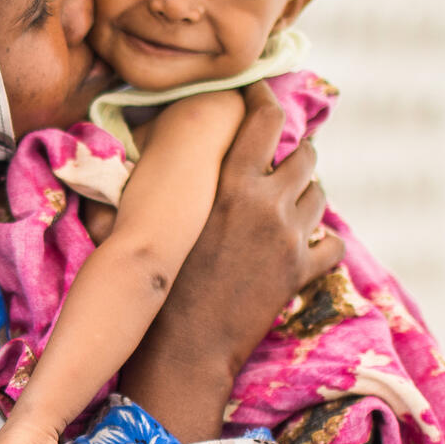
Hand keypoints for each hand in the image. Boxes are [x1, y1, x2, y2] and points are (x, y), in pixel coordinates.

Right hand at [120, 81, 344, 441]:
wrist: (184, 349)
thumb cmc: (157, 288)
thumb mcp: (156, 229)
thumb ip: (150, 191)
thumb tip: (114, 165)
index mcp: (230, 187)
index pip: (264, 122)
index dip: (264, 99)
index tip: (258, 94)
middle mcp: (268, 205)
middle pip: (305, 156)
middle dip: (294, 152)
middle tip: (279, 157)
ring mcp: (290, 239)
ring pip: (319, 196)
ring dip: (306, 193)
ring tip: (288, 200)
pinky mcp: (301, 273)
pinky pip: (330, 243)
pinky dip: (322, 240)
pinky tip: (305, 244)